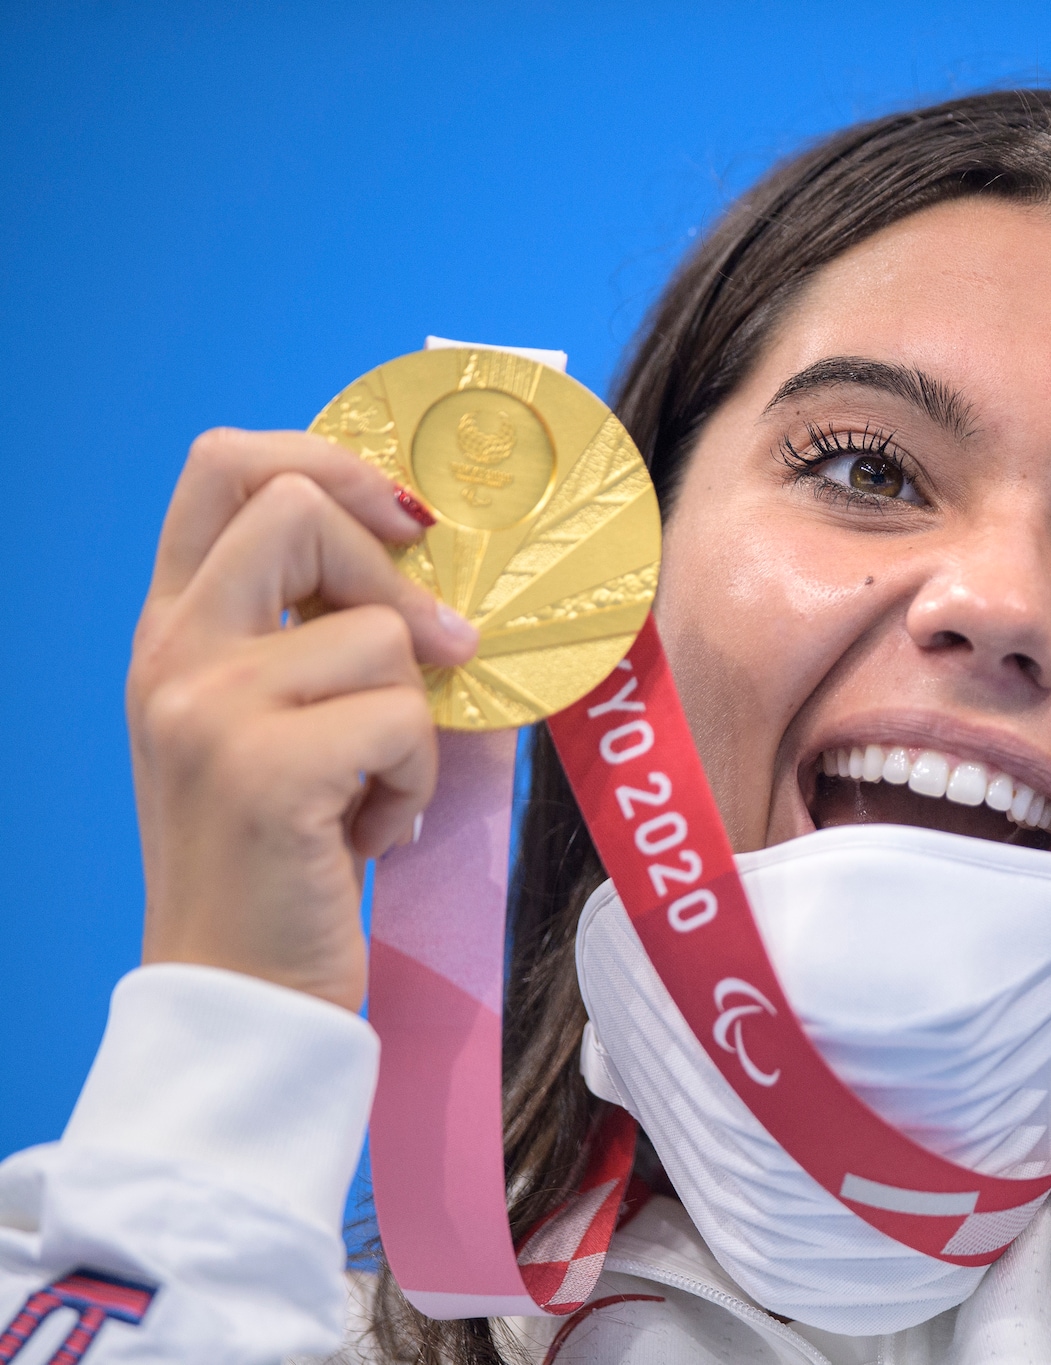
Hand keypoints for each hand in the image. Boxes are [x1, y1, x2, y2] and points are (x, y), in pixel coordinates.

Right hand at [127, 428, 478, 1010]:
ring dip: (415, 721)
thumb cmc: (282, 857)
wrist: (237, 992)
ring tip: (372, 790)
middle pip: (299, 509)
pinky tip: (371, 832)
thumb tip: (443, 570)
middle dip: (396, 582)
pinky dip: (416, 781)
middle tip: (435, 661)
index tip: (403, 520)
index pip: (225, 467)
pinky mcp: (262, 767)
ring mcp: (207, 707)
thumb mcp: (285, 727)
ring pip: (383, 635)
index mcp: (175, 629)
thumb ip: (329, 637)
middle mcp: (175, 652)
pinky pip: (405, 717)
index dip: (329, 461)